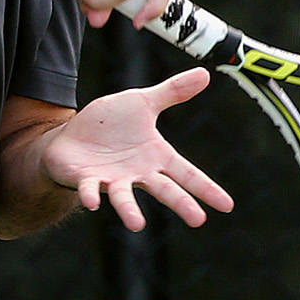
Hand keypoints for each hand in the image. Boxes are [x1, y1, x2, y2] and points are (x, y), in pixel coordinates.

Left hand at [38, 68, 234, 230]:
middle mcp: (138, 173)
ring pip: (124, 197)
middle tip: (198, 220)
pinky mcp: (87, 180)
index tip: (227, 205)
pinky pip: (90, 189)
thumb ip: (172, 92)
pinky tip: (93, 203)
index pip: (187, 174)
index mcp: (155, 157)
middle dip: (181, 204)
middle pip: (164, 190)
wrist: (72, 137)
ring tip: (137, 225)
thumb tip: (205, 74)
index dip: (206, 188)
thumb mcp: (142, 102)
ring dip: (129, 211)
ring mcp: (112, 179)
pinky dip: (91, 195)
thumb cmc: (110, 126)